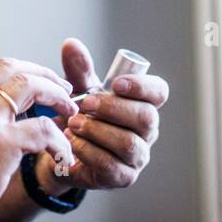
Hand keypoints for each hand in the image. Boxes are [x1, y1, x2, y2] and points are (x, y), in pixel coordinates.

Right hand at [0, 58, 78, 221]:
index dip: (18, 76)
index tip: (34, 88)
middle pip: (10, 68)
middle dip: (41, 73)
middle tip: (62, 87)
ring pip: (29, 86)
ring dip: (56, 94)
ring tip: (70, 110)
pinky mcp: (1, 143)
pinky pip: (43, 130)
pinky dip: (59, 139)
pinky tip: (63, 153)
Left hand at [33, 39, 166, 194]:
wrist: (62, 150)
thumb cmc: (82, 115)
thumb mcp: (79, 89)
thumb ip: (78, 69)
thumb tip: (70, 44)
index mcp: (142, 104)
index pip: (159, 92)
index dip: (142, 86)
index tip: (115, 84)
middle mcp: (146, 131)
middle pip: (146, 117)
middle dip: (113, 109)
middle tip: (83, 104)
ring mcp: (138, 156)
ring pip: (129, 143)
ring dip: (98, 131)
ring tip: (72, 124)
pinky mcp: (123, 177)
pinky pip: (111, 166)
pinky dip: (88, 152)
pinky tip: (71, 142)